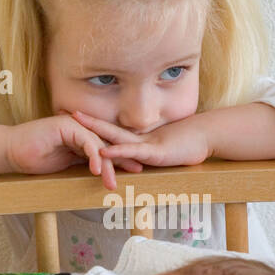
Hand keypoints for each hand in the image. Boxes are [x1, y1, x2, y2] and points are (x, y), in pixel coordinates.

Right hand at [7, 113, 142, 189]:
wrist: (11, 151)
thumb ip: (80, 163)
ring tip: (112, 182)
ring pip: (98, 144)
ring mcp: (73, 125)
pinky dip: (92, 156)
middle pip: (107, 144)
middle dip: (123, 159)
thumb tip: (98, 173)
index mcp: (80, 137)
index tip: (134, 172)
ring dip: (107, 164)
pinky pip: (85, 141)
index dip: (120, 159)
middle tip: (137, 172)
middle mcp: (79, 128)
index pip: (105, 148)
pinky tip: (96, 170)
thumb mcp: (64, 164)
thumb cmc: (33, 158)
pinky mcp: (66, 126)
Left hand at [71, 110, 210, 168]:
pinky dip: (117, 152)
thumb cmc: (189, 145)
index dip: (94, 124)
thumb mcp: (164, 152)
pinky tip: (103, 151)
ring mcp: (145, 144)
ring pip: (115, 137)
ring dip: (95, 130)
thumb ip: (149, 155)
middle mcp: (138, 139)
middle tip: (66, 111)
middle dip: (87, 120)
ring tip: (76, 123)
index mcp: (138, 140)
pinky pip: (132, 152)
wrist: (208, 138)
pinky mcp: (154, 153)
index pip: (111, 132)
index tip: (75, 117)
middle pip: (107, 128)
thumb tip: (138, 162)